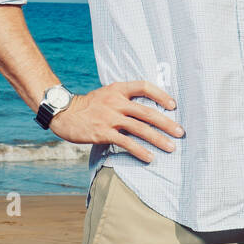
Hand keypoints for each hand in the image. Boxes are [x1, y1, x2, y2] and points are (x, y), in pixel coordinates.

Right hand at [48, 80, 182, 162]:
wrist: (64, 113)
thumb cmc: (88, 106)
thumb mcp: (106, 94)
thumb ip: (123, 98)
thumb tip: (145, 109)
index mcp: (117, 89)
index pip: (144, 86)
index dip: (160, 95)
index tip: (173, 105)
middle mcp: (115, 101)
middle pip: (147, 112)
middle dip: (166, 123)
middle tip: (180, 132)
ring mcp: (109, 117)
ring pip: (139, 128)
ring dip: (158, 139)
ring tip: (171, 148)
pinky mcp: (103, 132)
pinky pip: (126, 142)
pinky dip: (139, 151)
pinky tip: (149, 157)